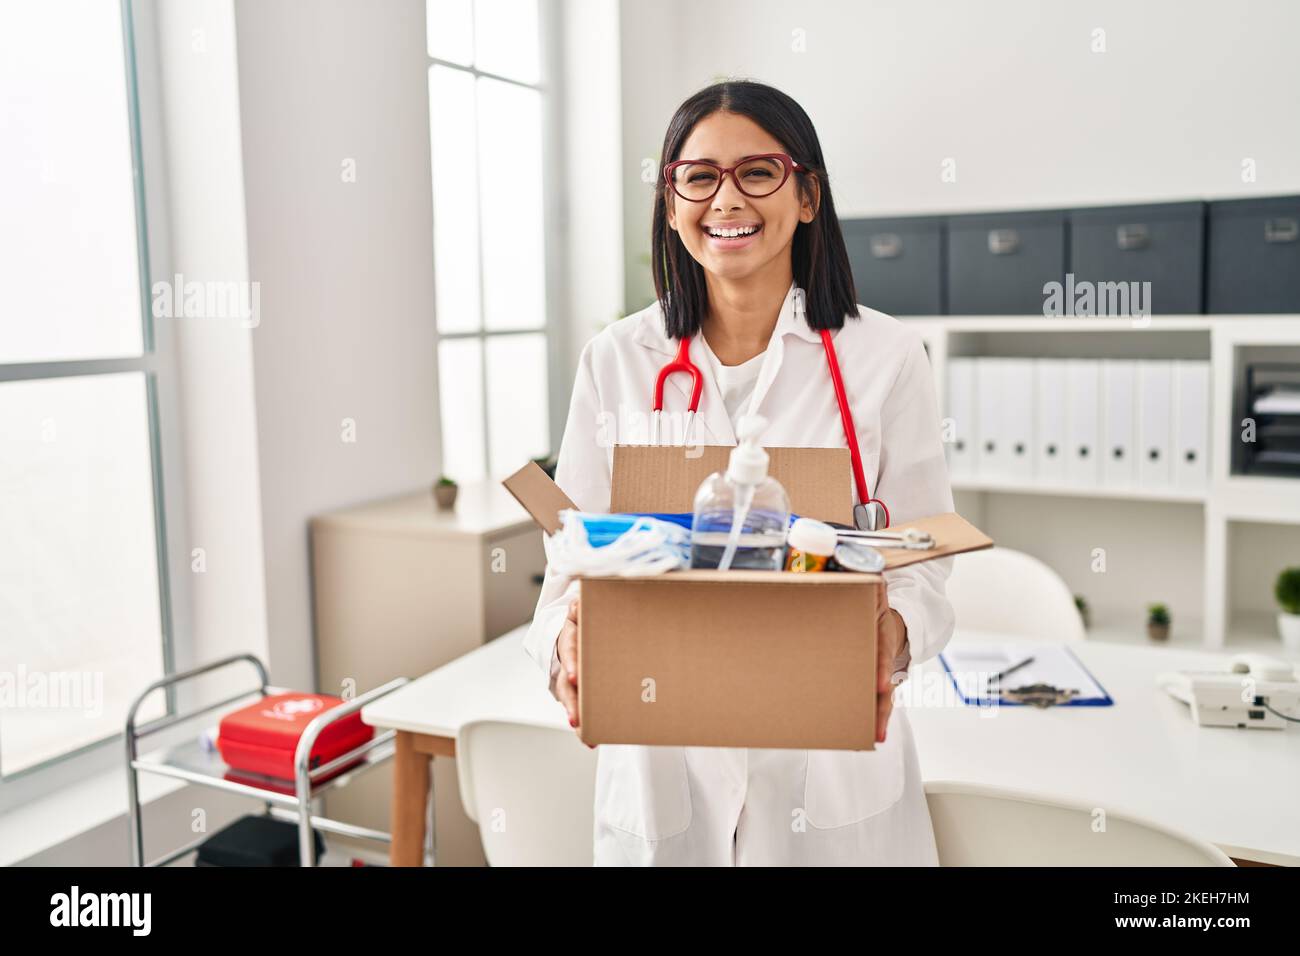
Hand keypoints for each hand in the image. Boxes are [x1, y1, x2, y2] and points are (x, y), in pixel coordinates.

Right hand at [554, 597, 582, 733]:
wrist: (583, 624)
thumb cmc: (589, 617)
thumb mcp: (586, 607)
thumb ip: (583, 606)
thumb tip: (579, 605)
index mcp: (570, 637)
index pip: (569, 650)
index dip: (570, 664)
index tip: (573, 677)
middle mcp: (565, 660)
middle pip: (565, 684)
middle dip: (571, 703)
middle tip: (576, 719)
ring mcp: (569, 677)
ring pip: (569, 700)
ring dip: (576, 717)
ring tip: (585, 736)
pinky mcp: (578, 689)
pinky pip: (579, 706)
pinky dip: (584, 724)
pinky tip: (591, 739)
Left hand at [875, 588, 909, 743]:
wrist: (891, 617)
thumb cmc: (873, 604)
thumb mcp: (872, 588)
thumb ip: (869, 581)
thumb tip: (869, 574)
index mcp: (882, 632)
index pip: (884, 651)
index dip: (882, 667)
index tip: (880, 684)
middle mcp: (885, 656)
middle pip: (885, 685)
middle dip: (881, 706)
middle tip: (876, 727)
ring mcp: (883, 672)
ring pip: (883, 698)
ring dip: (878, 719)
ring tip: (873, 738)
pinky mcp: (874, 684)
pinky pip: (874, 702)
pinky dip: (871, 718)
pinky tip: (862, 737)